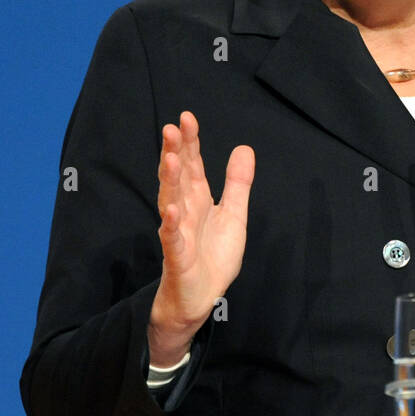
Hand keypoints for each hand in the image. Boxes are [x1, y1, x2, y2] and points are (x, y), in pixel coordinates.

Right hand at [148, 111, 254, 364]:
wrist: (201, 298)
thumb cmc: (213, 256)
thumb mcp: (234, 214)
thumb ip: (238, 183)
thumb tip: (244, 148)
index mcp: (197, 199)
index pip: (193, 165)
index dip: (190, 142)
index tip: (187, 117)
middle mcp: (184, 211)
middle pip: (178, 177)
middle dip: (175, 153)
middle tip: (171, 128)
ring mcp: (178, 234)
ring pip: (171, 203)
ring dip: (170, 182)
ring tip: (171, 159)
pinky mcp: (178, 258)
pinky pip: (172, 240)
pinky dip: (171, 225)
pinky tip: (171, 211)